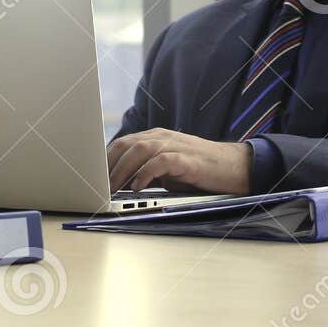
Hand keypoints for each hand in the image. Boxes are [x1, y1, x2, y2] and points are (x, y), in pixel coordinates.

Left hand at [106, 128, 252, 194]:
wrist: (235, 167)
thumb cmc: (199, 170)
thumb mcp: (167, 170)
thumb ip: (146, 172)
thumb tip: (120, 186)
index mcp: (155, 138)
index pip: (122, 144)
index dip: (105, 160)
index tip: (92, 178)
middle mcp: (162, 138)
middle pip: (126, 145)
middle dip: (108, 165)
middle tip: (97, 186)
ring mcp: (175, 146)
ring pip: (139, 150)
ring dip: (122, 170)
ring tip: (111, 188)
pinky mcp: (187, 159)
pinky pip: (161, 162)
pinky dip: (146, 173)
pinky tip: (137, 186)